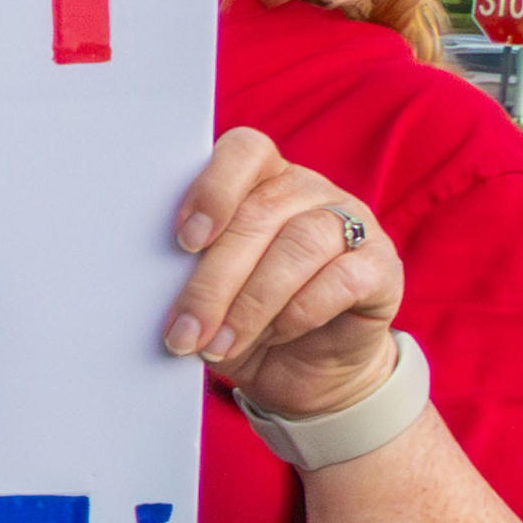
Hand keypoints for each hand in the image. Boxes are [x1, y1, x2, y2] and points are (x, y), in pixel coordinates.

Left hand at [171, 128, 402, 420]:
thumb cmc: (238, 322)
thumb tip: (141, 283)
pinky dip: (300, 312)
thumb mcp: (205, 296)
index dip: (213, 190)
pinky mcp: (381, 266)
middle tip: (184, 333)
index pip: (244, 151)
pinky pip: (343, 278)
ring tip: (216, 347)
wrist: (301, 370)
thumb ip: (184, 271)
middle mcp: (307, 191)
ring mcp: (351, 222)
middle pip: (260, 214)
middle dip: (214, 281)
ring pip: (301, 244)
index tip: (183, 240)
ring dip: (251, 304)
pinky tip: (274, 337)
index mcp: (258, 181)